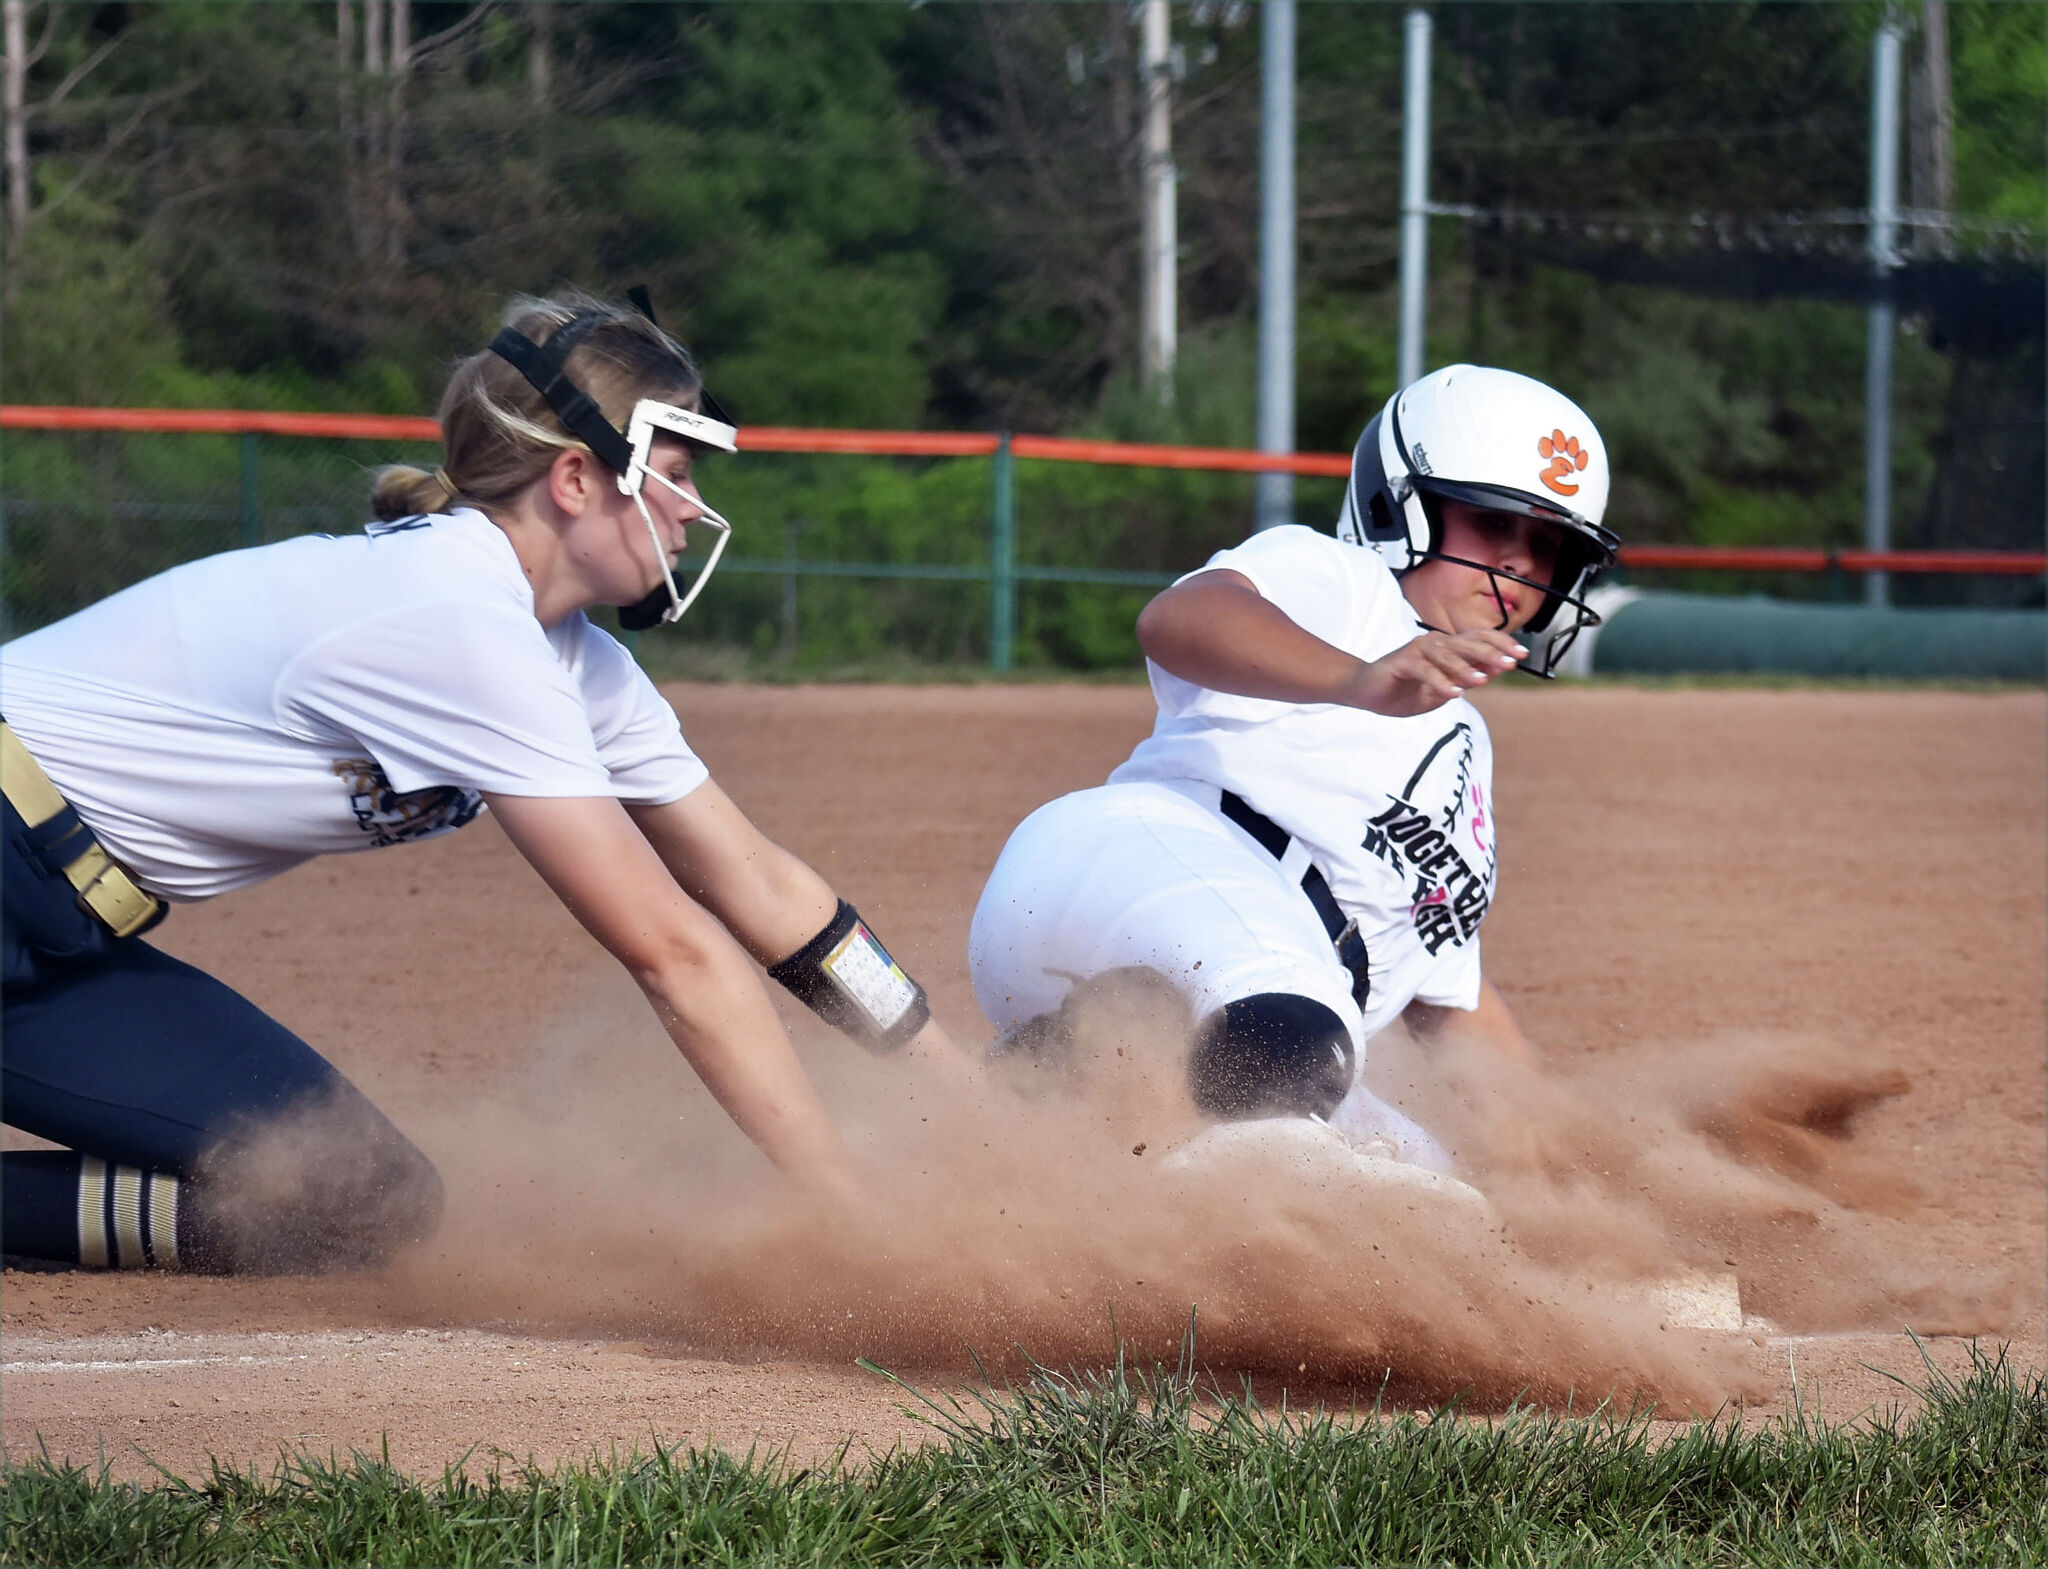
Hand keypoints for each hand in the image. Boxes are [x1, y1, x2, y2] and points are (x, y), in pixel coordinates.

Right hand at [1345, 629, 1525, 716]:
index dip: (1502, 644)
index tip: (1522, 655)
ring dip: (1466, 668)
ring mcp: (1418, 650)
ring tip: (1483, 680)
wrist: (1367, 692)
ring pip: (1448, 655)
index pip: (1480, 638)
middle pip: (1468, 642)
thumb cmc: (1405, 690)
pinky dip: (1441, 682)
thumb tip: (1494, 672)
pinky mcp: (1401, 661)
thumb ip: (1466, 680)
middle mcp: (1435, 643)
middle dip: (1492, 652)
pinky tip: (1454, 693)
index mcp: (1448, 648)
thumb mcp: (1443, 690)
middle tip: (1510, 663)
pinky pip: (1425, 670)